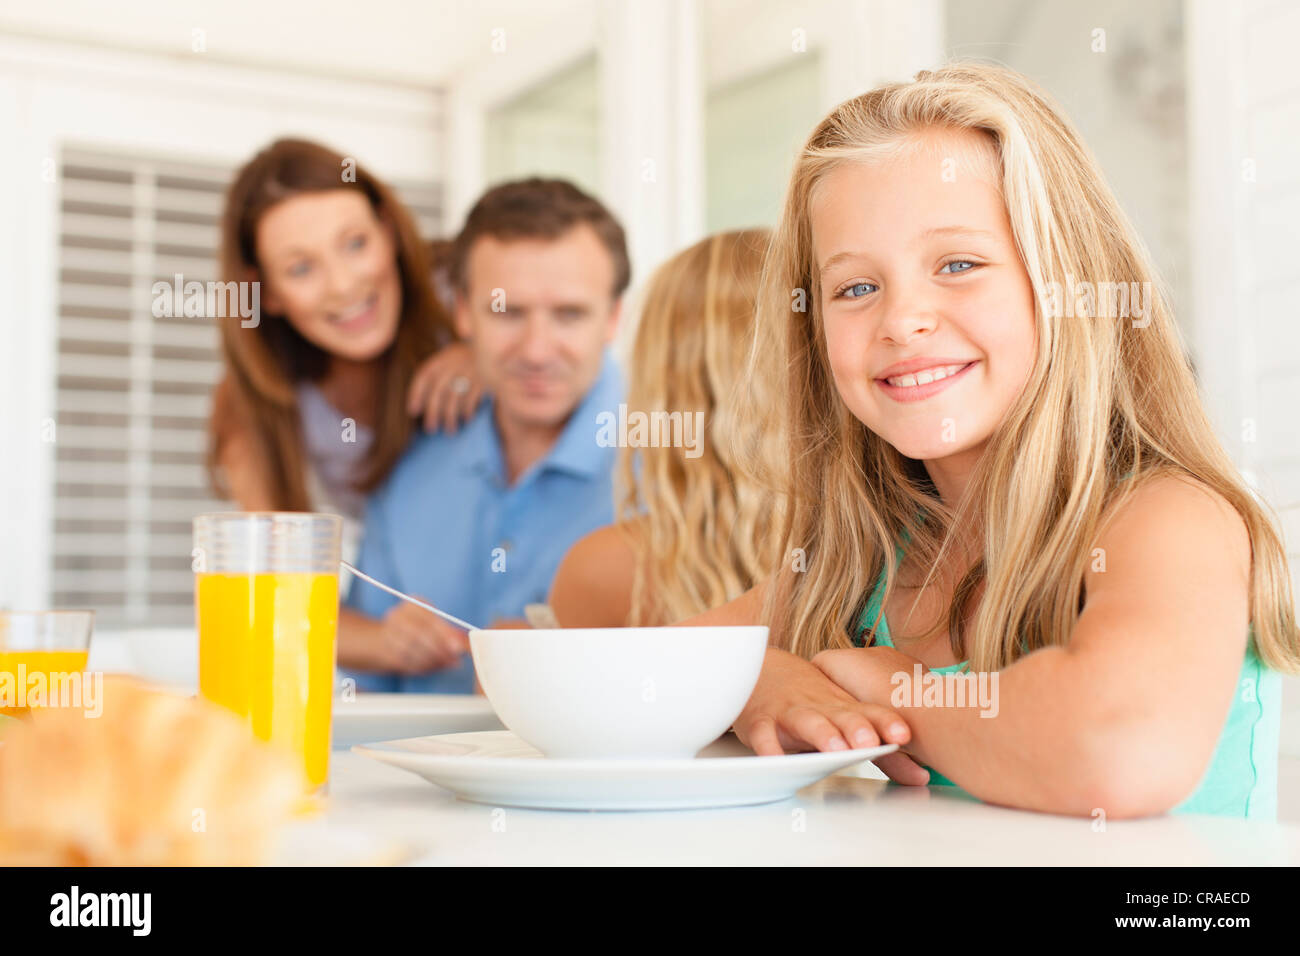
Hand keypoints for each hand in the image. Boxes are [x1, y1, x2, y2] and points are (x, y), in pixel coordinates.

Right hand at [373, 600, 468, 673]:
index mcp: (410, 605)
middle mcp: (395, 617)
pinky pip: (406, 662)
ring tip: (448, 663)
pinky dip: (423, 667)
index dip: (444, 633)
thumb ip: (450, 631)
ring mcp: (387, 635)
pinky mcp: (384, 652)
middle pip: (418, 634)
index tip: (458, 646)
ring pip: (412, 650)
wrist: (385, 639)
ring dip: (433, 660)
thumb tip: (466, 640)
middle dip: (440, 649)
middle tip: (455, 659)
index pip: (428, 618)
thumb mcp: (433, 623)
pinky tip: (435, 666)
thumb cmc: (418, 629)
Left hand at [405, 342, 483, 432]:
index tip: (413, 412)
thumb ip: (434, 377)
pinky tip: (466, 419)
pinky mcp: (483, 378)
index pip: (423, 376)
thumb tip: (418, 406)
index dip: (415, 395)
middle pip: (438, 391)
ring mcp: (469, 370)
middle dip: (432, 413)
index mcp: (442, 358)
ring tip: (450, 430)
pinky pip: (472, 398)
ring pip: (454, 398)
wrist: (495, 345)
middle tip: (430, 429)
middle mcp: (453, 363)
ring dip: (450, 417)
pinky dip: (468, 411)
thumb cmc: (466, 358)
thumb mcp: (449, 359)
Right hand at [733, 647, 928, 785]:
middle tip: (869, 742)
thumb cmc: (812, 701)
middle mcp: (820, 705)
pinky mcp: (761, 721)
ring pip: (807, 721)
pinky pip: (763, 734)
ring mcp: (790, 711)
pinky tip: (775, 760)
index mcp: (844, 705)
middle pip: (841, 715)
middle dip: (856, 727)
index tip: (904, 735)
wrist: (763, 672)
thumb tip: (921, 777)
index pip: (870, 712)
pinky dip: (768, 747)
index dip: (886, 722)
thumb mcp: (846, 719)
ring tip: (835, 750)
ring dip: (821, 733)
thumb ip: (883, 751)